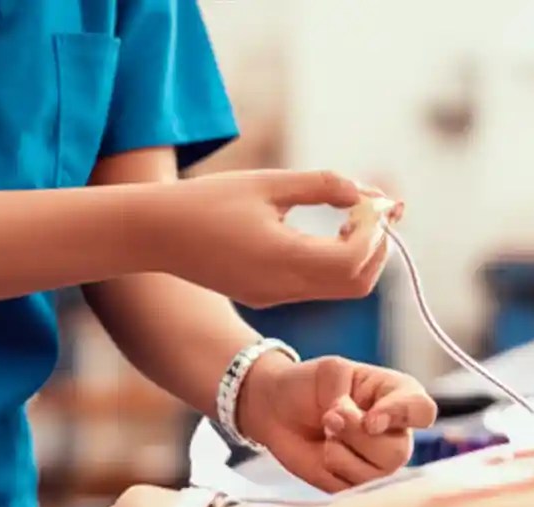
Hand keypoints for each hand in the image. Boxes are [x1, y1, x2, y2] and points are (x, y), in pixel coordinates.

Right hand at [153, 171, 403, 308]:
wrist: (156, 234)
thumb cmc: (207, 201)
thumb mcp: (268, 183)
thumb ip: (321, 185)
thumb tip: (364, 193)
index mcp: (284, 259)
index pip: (355, 258)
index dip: (376, 230)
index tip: (375, 199)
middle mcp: (284, 287)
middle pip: (358, 284)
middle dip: (377, 248)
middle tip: (374, 211)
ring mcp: (275, 296)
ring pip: (340, 290)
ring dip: (358, 256)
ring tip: (351, 218)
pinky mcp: (266, 295)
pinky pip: (316, 287)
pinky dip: (334, 264)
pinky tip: (326, 234)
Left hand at [239, 355, 437, 491]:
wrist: (275, 409)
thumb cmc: (308, 384)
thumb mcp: (329, 372)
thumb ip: (347, 395)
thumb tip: (360, 425)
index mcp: (398, 395)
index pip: (421, 410)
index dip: (400, 416)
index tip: (371, 419)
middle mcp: (396, 433)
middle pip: (396, 452)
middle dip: (356, 435)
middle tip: (329, 417)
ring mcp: (378, 462)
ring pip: (375, 474)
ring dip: (340, 452)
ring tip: (326, 432)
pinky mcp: (355, 483)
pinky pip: (351, 488)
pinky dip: (329, 469)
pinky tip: (322, 452)